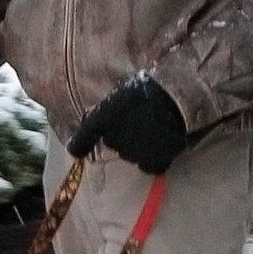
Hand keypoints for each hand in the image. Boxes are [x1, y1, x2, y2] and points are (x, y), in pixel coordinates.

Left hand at [67, 74, 191, 173]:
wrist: (177, 98)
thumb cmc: (148, 87)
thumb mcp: (123, 91)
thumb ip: (112, 107)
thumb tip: (106, 115)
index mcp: (104, 119)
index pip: (84, 137)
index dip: (78, 146)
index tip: (75, 151)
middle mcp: (115, 140)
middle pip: (114, 144)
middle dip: (122, 136)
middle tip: (137, 121)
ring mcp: (135, 153)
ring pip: (132, 155)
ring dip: (138, 147)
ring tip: (154, 130)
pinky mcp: (156, 160)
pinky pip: (151, 165)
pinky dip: (154, 159)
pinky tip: (161, 146)